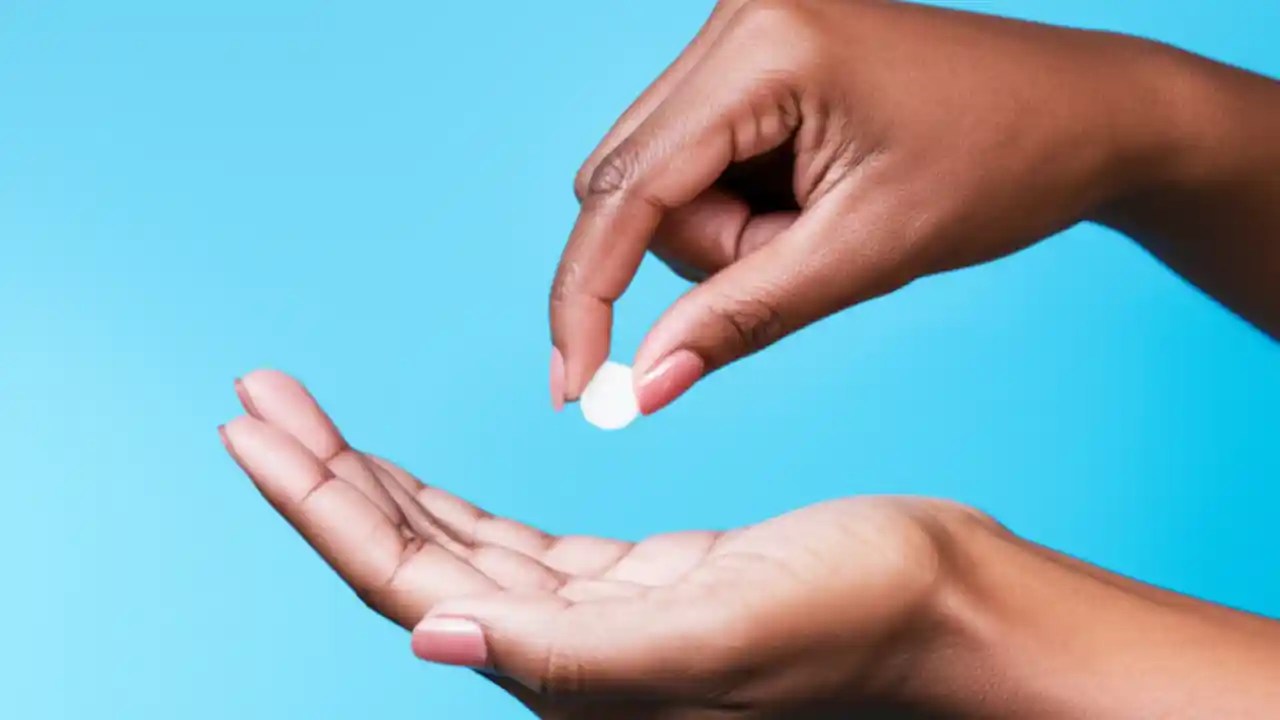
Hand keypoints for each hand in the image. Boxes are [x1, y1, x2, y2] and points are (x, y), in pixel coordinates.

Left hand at [220, 369, 982, 717]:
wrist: (944, 610)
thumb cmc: (857, 621)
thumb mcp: (714, 636)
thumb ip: (569, 654)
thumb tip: (426, 638)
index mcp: (568, 672)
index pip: (406, 583)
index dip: (320, 508)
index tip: (253, 429)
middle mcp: (565, 657)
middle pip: (410, 561)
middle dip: (327, 478)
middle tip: (258, 398)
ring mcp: (597, 620)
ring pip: (454, 547)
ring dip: (379, 483)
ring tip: (309, 422)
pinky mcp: (636, 585)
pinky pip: (513, 543)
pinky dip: (455, 502)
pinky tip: (413, 476)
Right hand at [550, 0, 1278, 413]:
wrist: (1086, 114)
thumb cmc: (1003, 165)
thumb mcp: (869, 253)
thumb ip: (743, 316)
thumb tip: (645, 385)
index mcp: (765, 44)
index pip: (627, 189)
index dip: (587, 297)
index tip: (576, 390)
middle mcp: (736, 19)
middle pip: (631, 184)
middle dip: (704, 255)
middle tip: (800, 266)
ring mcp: (742, 31)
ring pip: (660, 182)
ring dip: (726, 238)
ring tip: (829, 228)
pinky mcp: (754, 56)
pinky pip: (696, 163)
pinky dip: (741, 212)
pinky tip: (816, 203)